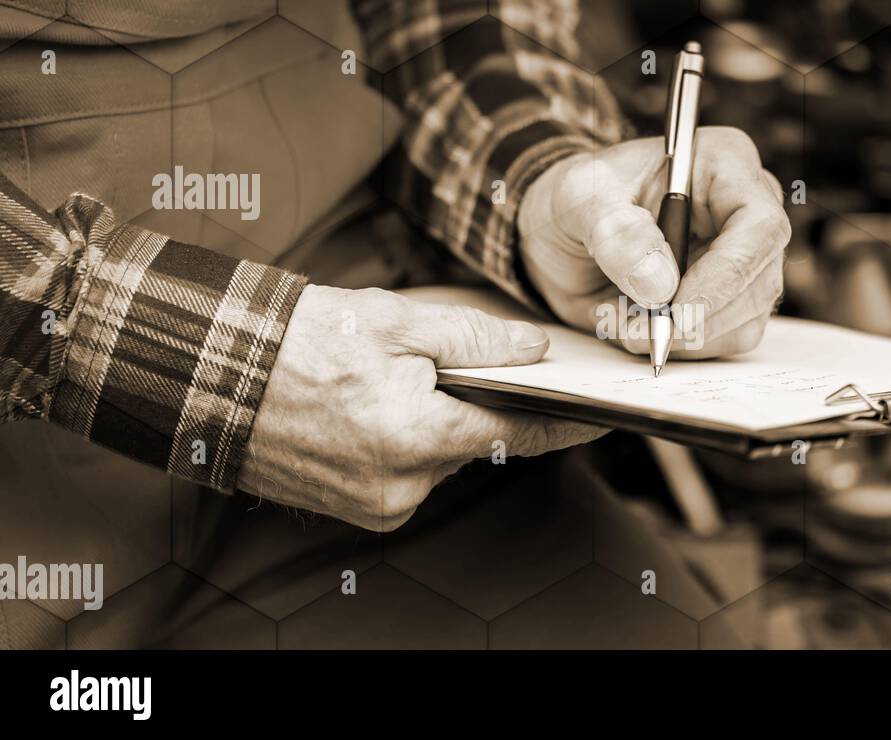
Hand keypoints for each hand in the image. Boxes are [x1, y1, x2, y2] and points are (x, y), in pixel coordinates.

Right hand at [236, 284, 605, 530]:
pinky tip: (380, 405)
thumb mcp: (396, 322)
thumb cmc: (298, 341)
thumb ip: (476, 340)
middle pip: (476, 444)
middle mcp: (401, 487)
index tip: (600, 415)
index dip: (563, 424)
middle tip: (457, 363)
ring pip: (441, 459)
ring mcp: (376, 505)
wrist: (211, 372)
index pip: (516, 435)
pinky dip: (410, 440)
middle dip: (478, 404)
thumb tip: (533, 351)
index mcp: (416, 438)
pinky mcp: (356, 510)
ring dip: (438, 422)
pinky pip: (409, 474)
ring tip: (398, 378)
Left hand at [518, 127, 789, 357]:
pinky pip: (723, 342)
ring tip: (625, 318)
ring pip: (744, 322)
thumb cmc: (581, 199)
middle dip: (695, 317)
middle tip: (635, 325)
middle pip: (757, 282)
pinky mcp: (731, 303)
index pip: (759, 226)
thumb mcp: (580, 199)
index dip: (726, 273)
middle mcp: (748, 215)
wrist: (564, 233)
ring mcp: (745, 263)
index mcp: (726, 167)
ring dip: (682, 337)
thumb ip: (617, 232)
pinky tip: (639, 324)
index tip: (676, 305)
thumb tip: (660, 283)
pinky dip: (679, 347)